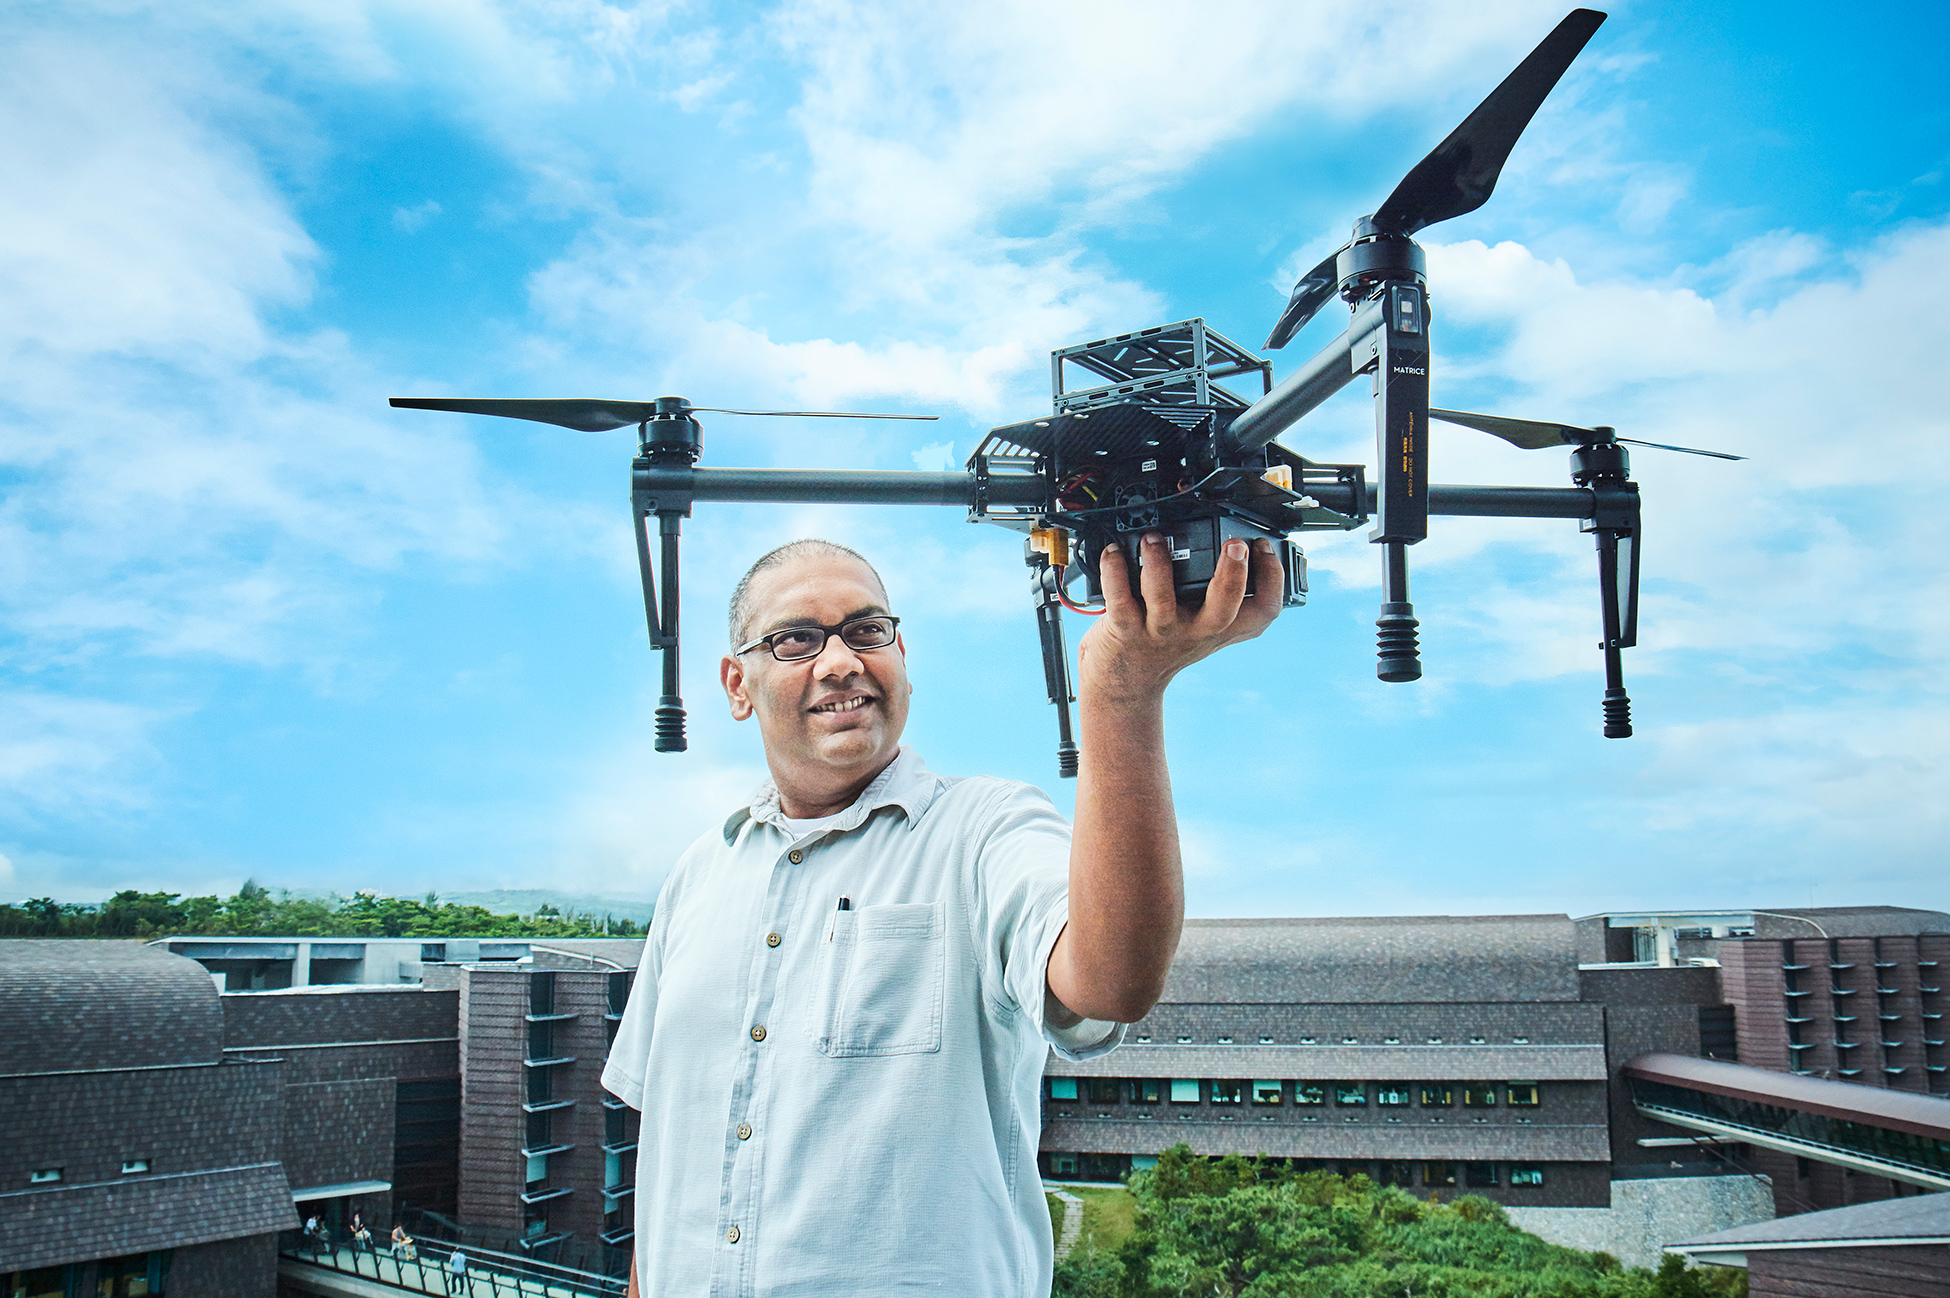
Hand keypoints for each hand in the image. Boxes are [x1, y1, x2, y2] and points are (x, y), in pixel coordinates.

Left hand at [1076, 533, 1283, 700]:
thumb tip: (1230, 545)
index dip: (1274, 579)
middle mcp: (1194, 631)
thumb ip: (1216, 598)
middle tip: (1236, 545)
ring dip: (1158, 565)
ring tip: (1153, 538)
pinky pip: (1119, 600)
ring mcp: (1159, 632)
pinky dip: (1114, 572)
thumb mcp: (1202, 629)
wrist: (1126, 685)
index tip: (1263, 547)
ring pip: (1163, 599)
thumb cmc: (1164, 646)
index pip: (1264, 611)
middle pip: (1224, 609)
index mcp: (1219, 627)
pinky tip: (1113, 553)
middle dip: (1234, 575)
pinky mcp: (1124, 630)